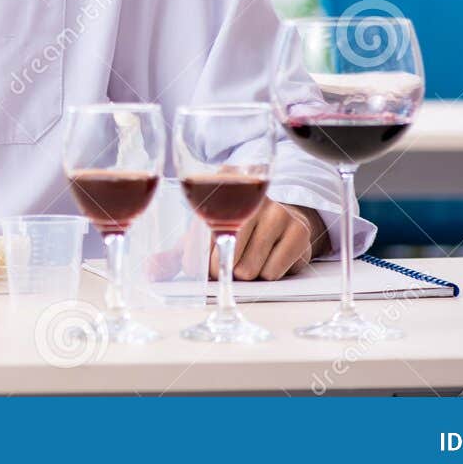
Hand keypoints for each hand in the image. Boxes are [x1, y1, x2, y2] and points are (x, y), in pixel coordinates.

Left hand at [192, 199, 325, 280]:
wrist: (281, 227)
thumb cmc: (237, 233)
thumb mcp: (207, 234)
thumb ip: (183, 249)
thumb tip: (164, 269)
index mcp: (223, 188)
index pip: (200, 227)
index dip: (197, 254)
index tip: (199, 264)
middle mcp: (252, 195)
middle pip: (226, 250)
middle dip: (222, 268)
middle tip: (226, 266)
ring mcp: (278, 211)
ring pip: (248, 267)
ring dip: (245, 274)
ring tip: (250, 260)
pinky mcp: (298, 230)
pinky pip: (272, 272)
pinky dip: (267, 275)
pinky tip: (269, 260)